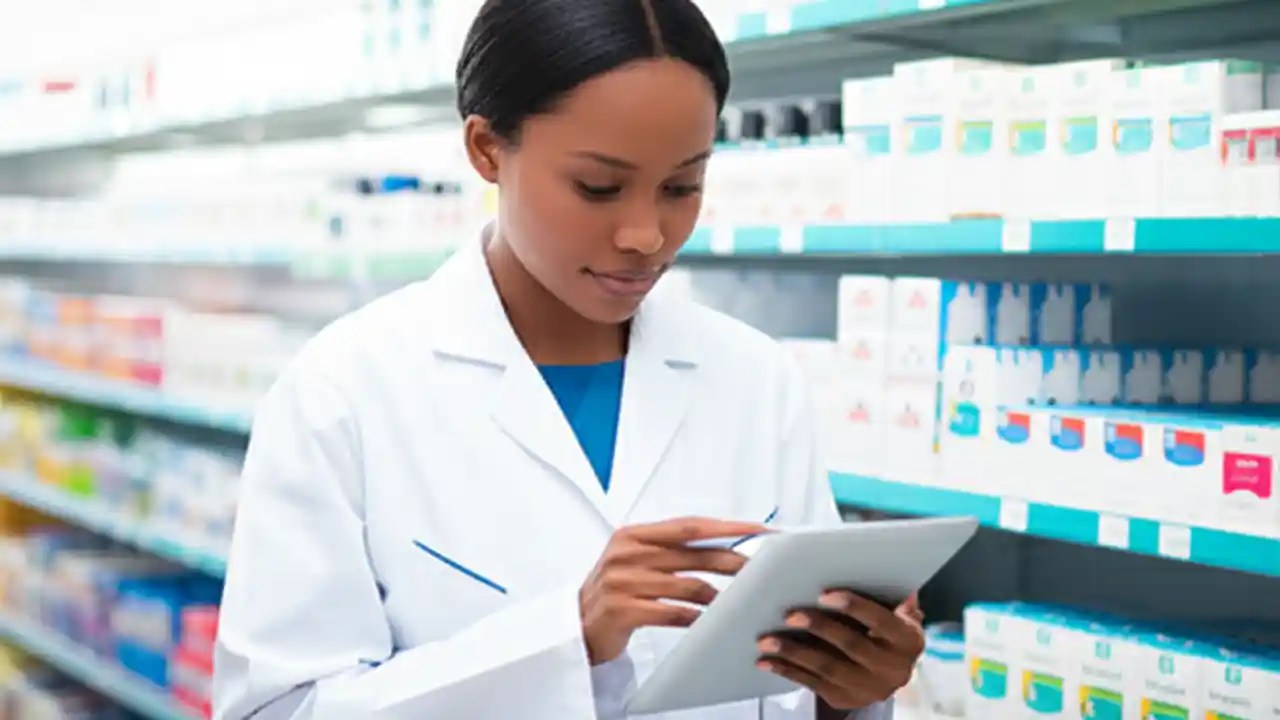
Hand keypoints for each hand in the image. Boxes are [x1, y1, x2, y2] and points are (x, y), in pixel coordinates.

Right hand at [579, 517, 765, 664]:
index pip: (688, 526)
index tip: (756, 530)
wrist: (576, 627)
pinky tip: (709, 623)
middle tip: (758, 571)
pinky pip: (674, 613)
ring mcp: (623, 582)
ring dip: (717, 597)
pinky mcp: (623, 611)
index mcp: (631, 535)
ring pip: (688, 586)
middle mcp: (626, 555)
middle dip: (731, 562)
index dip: (726, 527)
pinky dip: (696, 618)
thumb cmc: (614, 592)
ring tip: (734, 604)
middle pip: (694, 555)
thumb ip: (668, 550)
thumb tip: (719, 546)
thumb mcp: (632, 560)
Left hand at [756, 591, 925, 711]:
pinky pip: (812, 684)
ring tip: (767, 640)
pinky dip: (788, 671)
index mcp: (908, 640)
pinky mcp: (845, 699)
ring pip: (827, 669)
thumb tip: (875, 558)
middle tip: (789, 614)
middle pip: (851, 646)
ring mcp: (869, 689)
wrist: (886, 670)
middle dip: (819, 628)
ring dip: (794, 653)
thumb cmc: (883, 626)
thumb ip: (888, 589)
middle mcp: (894, 669)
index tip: (824, 594)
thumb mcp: (894, 609)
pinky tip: (766, 661)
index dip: (853, 607)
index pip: (881, 621)